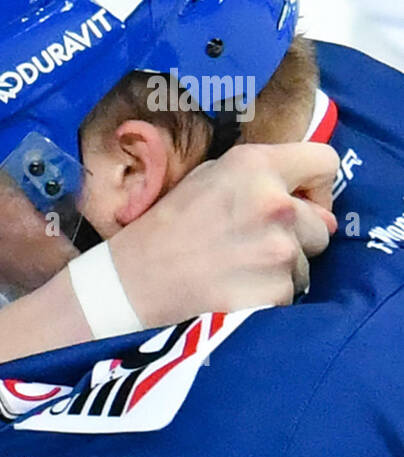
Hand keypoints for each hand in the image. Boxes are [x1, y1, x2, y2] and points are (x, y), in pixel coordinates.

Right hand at [110, 141, 338, 324]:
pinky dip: (267, 295)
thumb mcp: (204, 178)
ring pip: (307, 263)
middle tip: (251, 245)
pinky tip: (234, 290)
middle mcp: (275, 204)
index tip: (299, 201)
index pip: (326, 162)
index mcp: (254, 167)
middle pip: (321, 224)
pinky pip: (290, 293)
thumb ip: (258, 179)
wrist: (132, 282)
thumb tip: (304, 202)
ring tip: (236, 269)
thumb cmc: (162, 228)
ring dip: (281, 268)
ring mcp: (279, 250)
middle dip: (296, 236)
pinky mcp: (276, 291)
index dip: (314, 184)